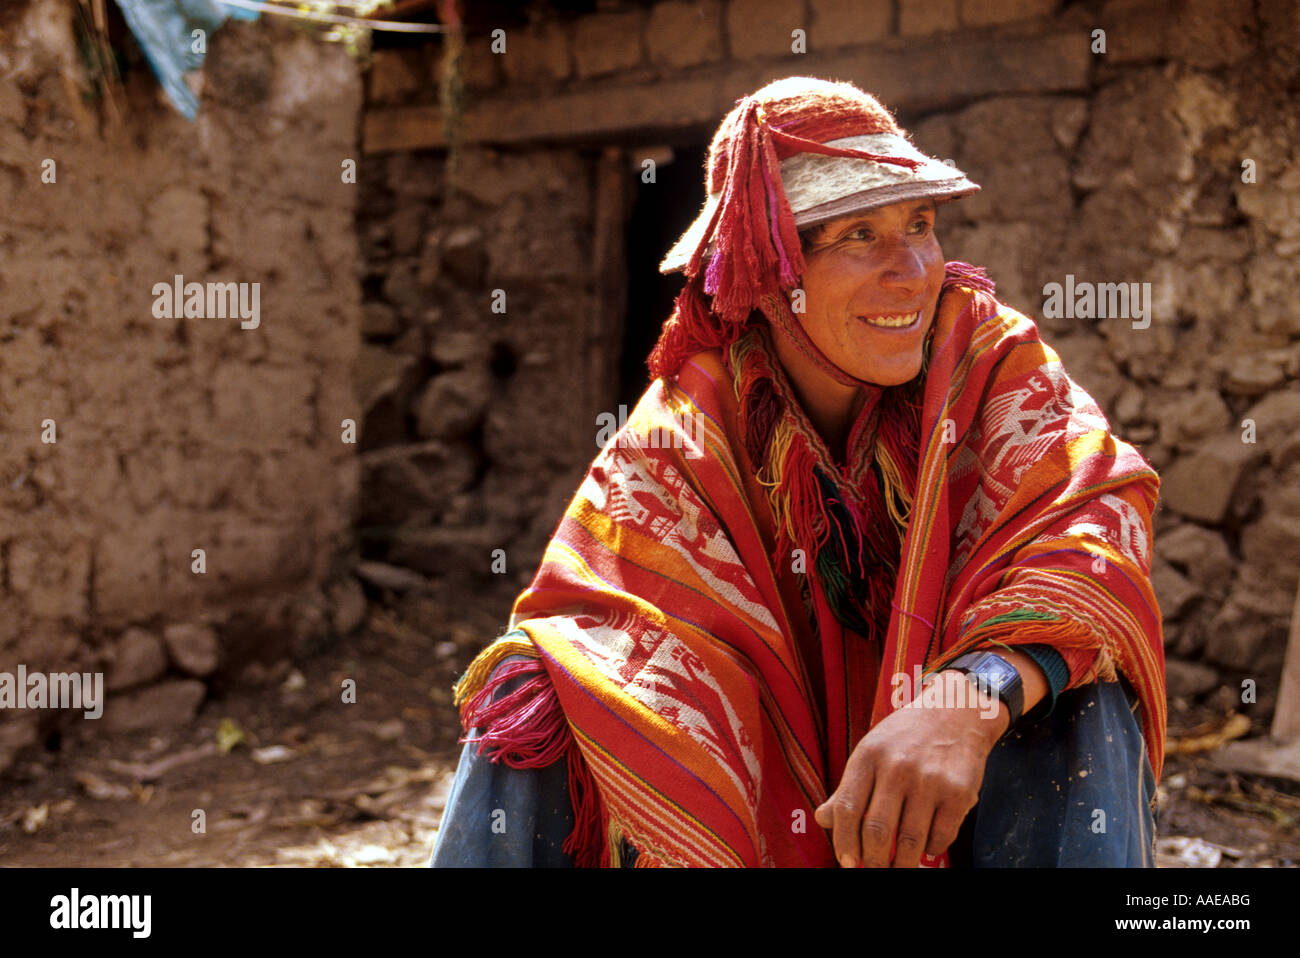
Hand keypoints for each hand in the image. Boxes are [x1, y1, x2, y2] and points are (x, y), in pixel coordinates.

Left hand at [814, 670, 1007, 867]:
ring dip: (903, 864)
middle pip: (878, 830)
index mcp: (869, 756)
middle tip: (874, 868)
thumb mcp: (871, 751)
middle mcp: (898, 767)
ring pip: (911, 841)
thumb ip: (847, 788)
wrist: (956, 711)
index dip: (844, 842)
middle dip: (874, 860)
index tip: (847, 861)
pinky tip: (926, 848)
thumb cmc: (906, 736)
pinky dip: (931, 850)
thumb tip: (822, 821)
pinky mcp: (959, 793)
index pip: (848, 809)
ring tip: (898, 867)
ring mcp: (930, 781)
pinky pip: (941, 837)